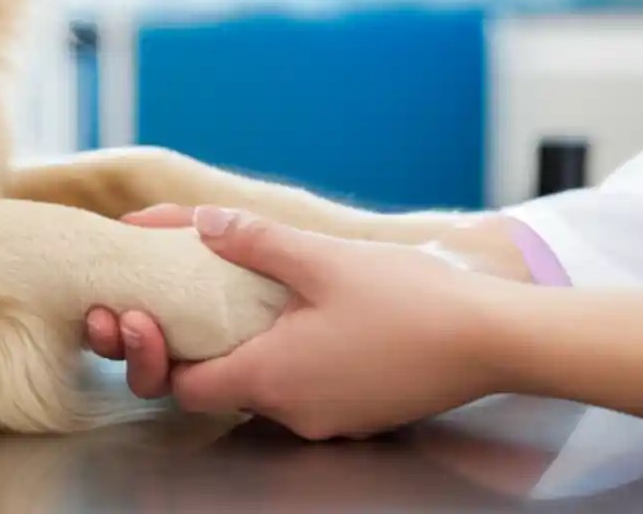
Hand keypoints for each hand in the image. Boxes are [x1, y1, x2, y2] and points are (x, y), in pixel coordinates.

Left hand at [87, 205, 514, 439]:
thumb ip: (256, 242)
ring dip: (243, 348)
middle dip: (191, 346)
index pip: (182, 385)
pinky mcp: (358, 413)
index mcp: (271, 379)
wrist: (495, 340)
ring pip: (262, 388)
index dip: (157, 351)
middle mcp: (292, 413)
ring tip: (236, 297)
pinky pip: (302, 390)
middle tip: (178, 300)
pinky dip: (285, 359)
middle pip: (218, 388)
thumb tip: (202, 223)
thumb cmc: (413, 301)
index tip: (147, 311)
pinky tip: (298, 319)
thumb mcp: (325, 260)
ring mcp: (328, 420)